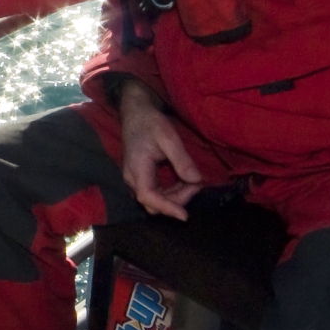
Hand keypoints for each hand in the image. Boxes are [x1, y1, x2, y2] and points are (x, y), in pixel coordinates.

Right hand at [116, 79, 204, 218]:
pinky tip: (184, 181)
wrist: (135, 113)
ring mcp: (135, 179)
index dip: (167, 208)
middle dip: (176, 201)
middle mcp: (132, 179)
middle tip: (197, 185)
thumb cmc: (150, 123)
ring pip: (154, 200)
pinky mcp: (140, 177)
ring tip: (193, 182)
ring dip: (175, 196)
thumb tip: (196, 180)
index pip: (149, 197)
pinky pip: (155, 192)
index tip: (185, 216)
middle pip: (152, 203)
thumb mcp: (168, 137)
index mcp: (137, 169)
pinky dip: (171, 192)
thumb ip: (181, 160)